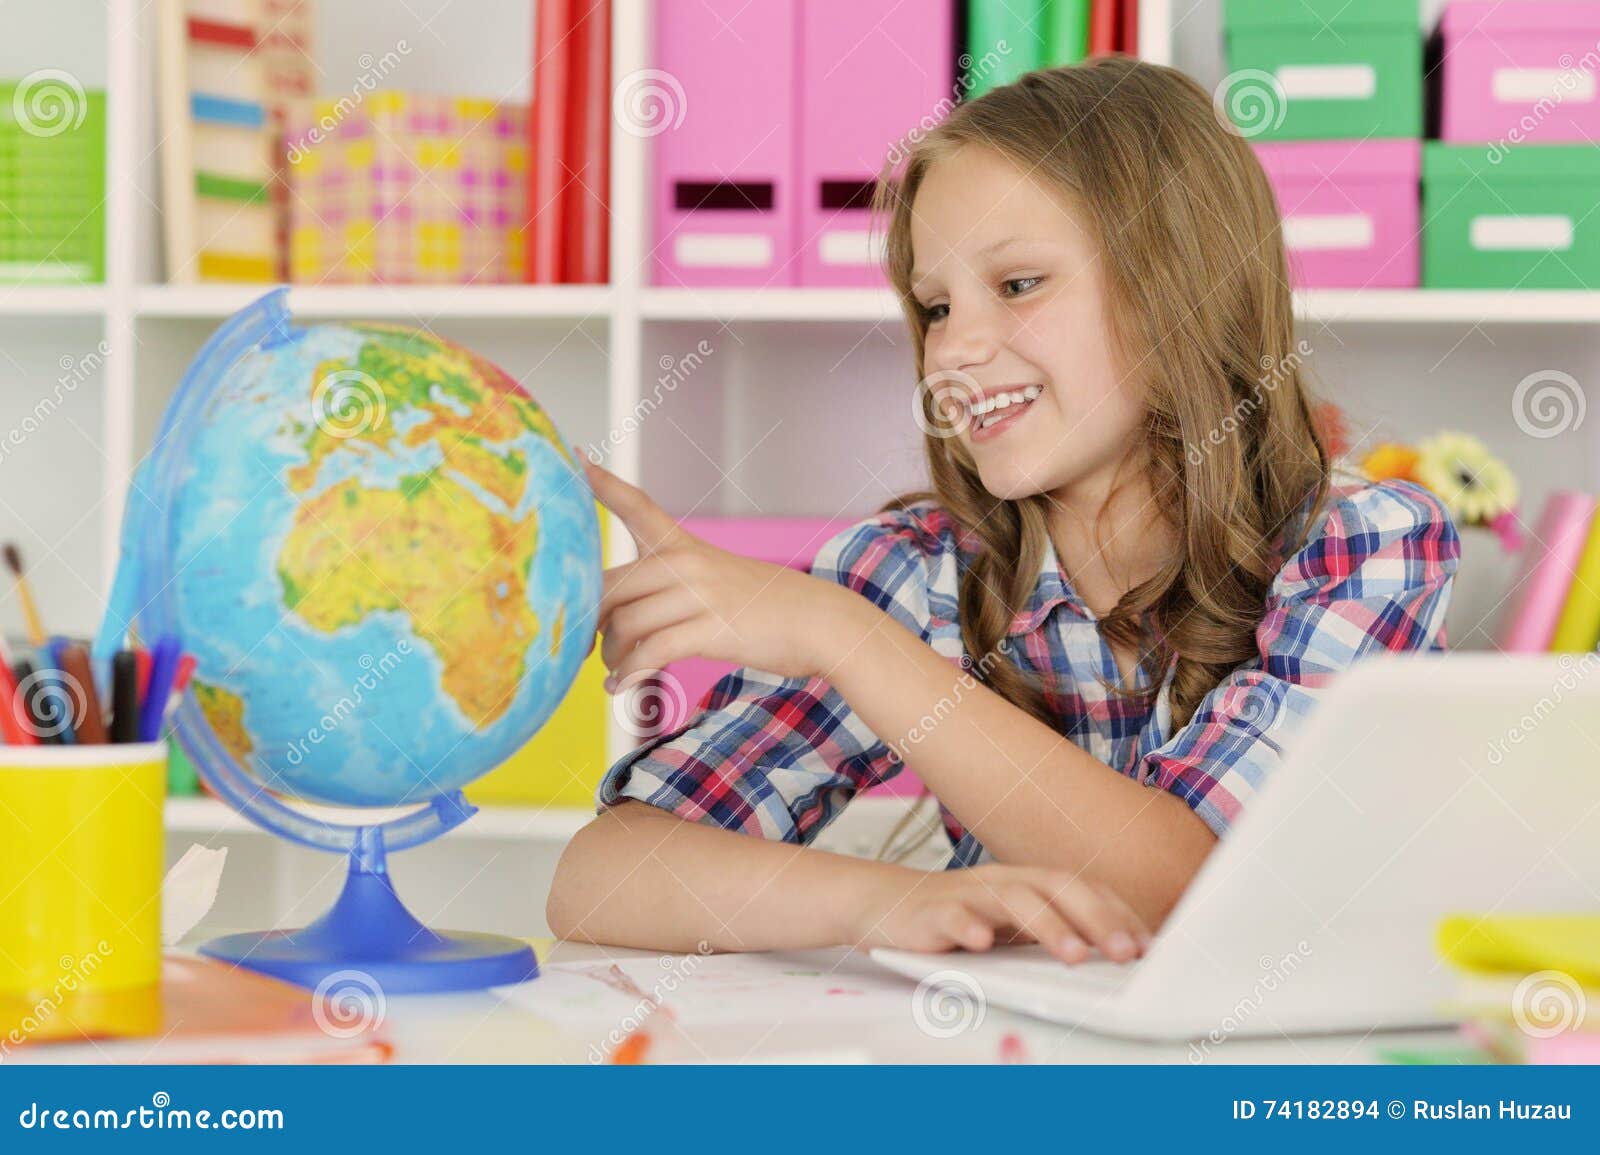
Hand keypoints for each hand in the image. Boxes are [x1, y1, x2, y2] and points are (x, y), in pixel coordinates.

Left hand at [581, 452, 865, 688]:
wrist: (822, 622)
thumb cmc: (769, 607)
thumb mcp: (721, 577)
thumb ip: (675, 586)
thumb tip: (627, 620)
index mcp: (687, 546)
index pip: (639, 506)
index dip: (606, 484)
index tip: (577, 458)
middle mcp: (687, 563)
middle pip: (610, 585)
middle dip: (587, 620)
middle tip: (583, 646)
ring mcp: (698, 594)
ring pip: (625, 623)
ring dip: (612, 655)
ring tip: (615, 671)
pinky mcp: (709, 628)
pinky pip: (650, 652)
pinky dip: (630, 674)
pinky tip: (621, 688)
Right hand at [849, 863, 1152, 964]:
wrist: (883, 905)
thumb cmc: (956, 919)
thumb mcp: (1012, 926)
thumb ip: (1054, 934)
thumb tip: (1115, 956)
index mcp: (1029, 883)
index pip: (1084, 889)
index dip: (1118, 913)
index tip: (1148, 946)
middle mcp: (1004, 882)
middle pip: (1057, 886)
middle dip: (1097, 918)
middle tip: (1126, 953)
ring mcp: (967, 894)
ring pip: (1013, 900)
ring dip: (1048, 926)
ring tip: (1075, 955)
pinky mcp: (930, 912)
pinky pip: (952, 915)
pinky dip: (968, 926)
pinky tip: (983, 943)